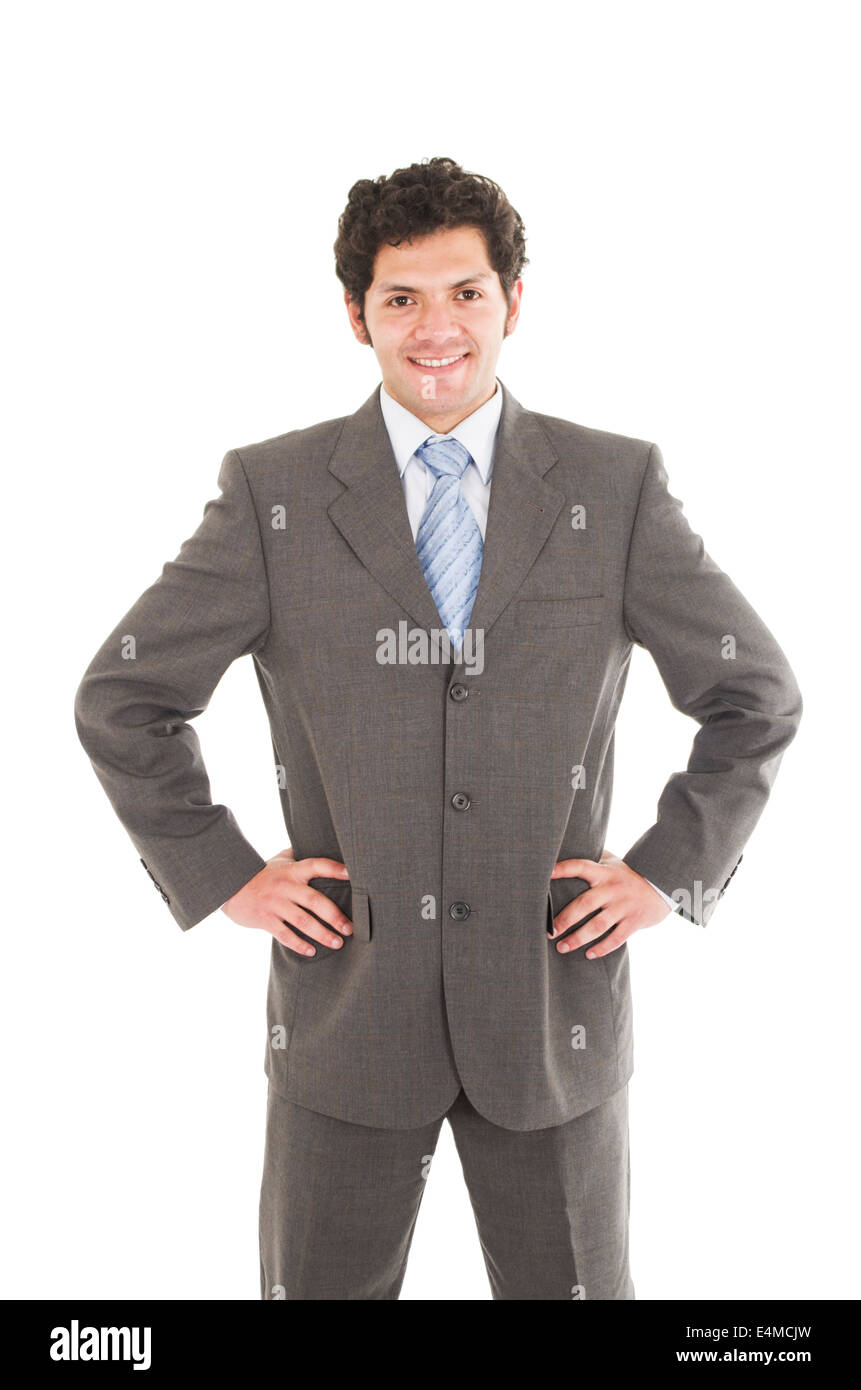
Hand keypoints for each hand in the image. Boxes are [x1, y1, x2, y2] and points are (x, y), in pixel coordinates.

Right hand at [221, 848, 352, 956]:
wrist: (229, 885)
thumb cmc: (261, 872)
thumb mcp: (279, 859)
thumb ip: (299, 855)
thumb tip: (321, 843)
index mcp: (291, 870)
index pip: (317, 865)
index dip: (334, 869)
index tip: (352, 875)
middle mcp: (285, 886)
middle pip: (314, 901)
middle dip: (335, 916)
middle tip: (350, 929)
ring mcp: (274, 904)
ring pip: (302, 921)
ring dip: (322, 934)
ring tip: (337, 943)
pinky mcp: (264, 919)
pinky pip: (284, 935)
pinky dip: (299, 945)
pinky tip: (311, 951)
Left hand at [549, 850, 671, 957]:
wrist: (663, 884)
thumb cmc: (628, 874)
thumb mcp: (612, 863)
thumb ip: (592, 861)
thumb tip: (566, 851)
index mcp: (604, 872)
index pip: (581, 867)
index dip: (564, 869)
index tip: (546, 874)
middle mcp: (613, 889)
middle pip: (585, 904)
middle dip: (565, 920)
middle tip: (549, 932)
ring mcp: (624, 906)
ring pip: (598, 925)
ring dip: (578, 938)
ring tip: (562, 947)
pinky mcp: (635, 921)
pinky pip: (616, 938)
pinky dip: (602, 948)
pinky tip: (589, 955)